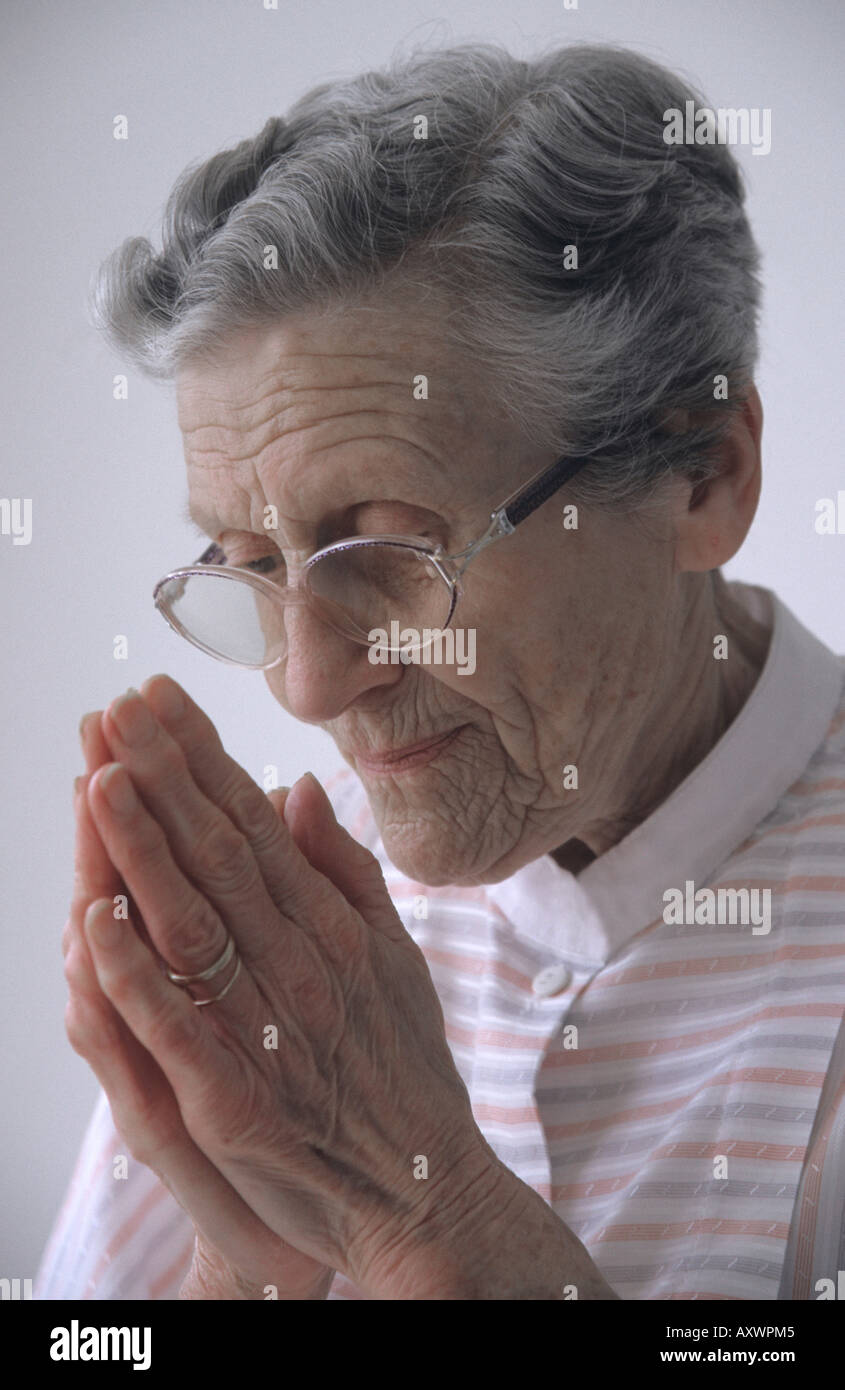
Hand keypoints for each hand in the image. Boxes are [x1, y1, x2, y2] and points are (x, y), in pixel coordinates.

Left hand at [79, 675, 509, 1297]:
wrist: (424, 1192)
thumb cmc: (403, 1072)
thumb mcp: (396, 960)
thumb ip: (348, 873)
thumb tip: (301, 788)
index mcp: (338, 931)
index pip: (257, 828)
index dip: (204, 760)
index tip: (162, 703)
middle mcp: (306, 969)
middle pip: (221, 859)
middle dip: (165, 778)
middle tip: (118, 710)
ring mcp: (272, 1035)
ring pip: (196, 928)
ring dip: (144, 851)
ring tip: (99, 778)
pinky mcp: (238, 1104)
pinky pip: (180, 1031)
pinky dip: (138, 976)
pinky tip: (94, 921)